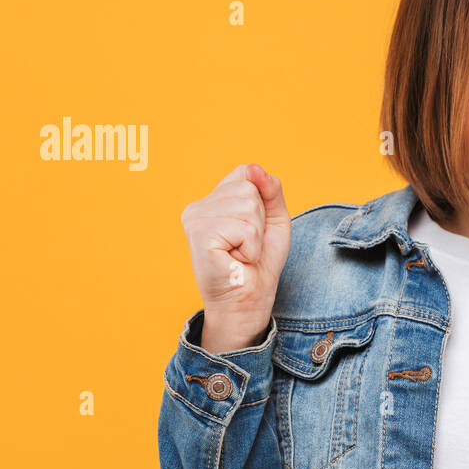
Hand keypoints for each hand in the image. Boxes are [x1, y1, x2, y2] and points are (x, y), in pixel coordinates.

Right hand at [180, 164, 291, 348]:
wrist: (248, 301)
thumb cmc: (258, 263)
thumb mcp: (273, 220)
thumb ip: (270, 190)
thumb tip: (256, 167)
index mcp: (212, 200)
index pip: (246, 172)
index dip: (262, 200)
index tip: (253, 229)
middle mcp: (198, 206)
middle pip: (248, 188)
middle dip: (260, 221)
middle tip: (246, 246)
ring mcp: (195, 219)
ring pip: (248, 206)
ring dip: (255, 236)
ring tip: (241, 253)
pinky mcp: (199, 234)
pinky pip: (243, 227)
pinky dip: (250, 247)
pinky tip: (236, 260)